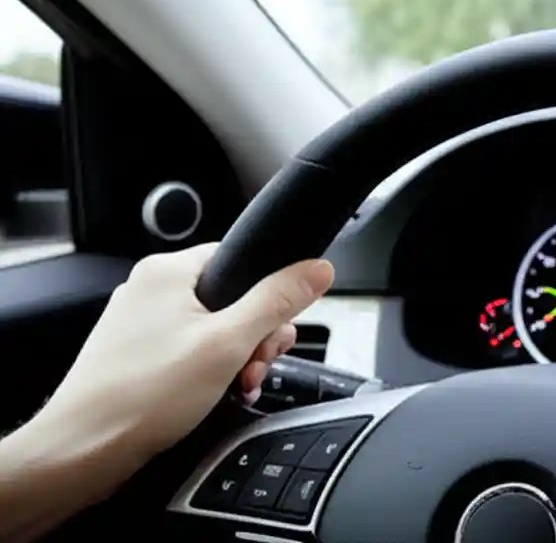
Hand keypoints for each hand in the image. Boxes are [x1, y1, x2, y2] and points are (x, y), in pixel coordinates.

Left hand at [35, 244, 332, 485]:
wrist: (84, 450)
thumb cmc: (144, 396)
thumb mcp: (229, 343)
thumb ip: (277, 301)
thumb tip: (317, 268)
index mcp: (168, 271)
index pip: (240, 258)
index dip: (270, 293)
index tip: (278, 328)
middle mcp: (149, 290)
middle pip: (231, 297)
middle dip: (255, 336)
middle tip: (256, 365)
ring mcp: (139, 323)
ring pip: (213, 328)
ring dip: (237, 358)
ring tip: (237, 387)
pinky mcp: (135, 354)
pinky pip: (190, 350)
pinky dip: (210, 371)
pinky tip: (217, 394)